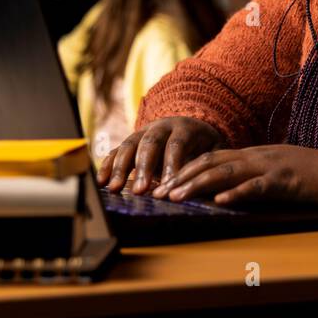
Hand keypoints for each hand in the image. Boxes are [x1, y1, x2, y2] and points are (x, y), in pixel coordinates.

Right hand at [96, 116, 222, 193]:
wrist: (192, 127)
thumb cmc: (206, 146)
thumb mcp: (215, 151)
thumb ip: (208, 165)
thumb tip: (208, 187)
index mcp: (185, 127)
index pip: (176, 145)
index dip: (171, 165)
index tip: (168, 187)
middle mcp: (162, 126)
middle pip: (149, 143)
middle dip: (143, 168)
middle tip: (140, 191)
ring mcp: (143, 132)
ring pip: (129, 145)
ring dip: (121, 168)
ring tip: (116, 189)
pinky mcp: (131, 141)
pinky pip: (116, 150)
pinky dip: (108, 165)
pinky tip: (102, 182)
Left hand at [153, 144, 317, 210]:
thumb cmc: (309, 176)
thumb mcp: (274, 173)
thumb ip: (251, 178)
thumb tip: (223, 192)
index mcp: (253, 155)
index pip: (211, 157)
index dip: (185, 169)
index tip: (163, 184)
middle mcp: (257, 157)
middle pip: (212, 162)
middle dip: (182, 177)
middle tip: (158, 192)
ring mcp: (270, 167)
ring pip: (228, 172)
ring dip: (199, 184)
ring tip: (178, 196)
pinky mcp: (286, 181)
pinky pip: (258, 186)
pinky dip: (238, 192)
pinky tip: (221, 201)